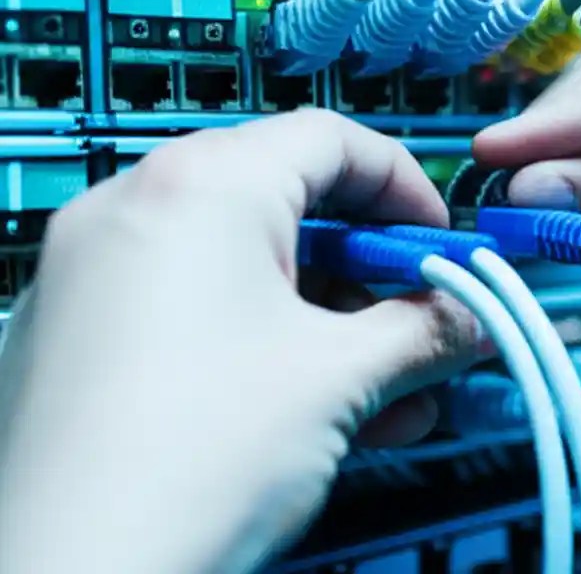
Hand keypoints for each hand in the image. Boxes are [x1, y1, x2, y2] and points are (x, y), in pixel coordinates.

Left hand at [0, 111, 482, 572]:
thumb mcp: (343, 380)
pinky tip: (324, 414)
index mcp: (199, 188)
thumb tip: (475, 316)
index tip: (443, 244)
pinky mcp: (80, 341)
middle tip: (424, 322)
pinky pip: (198, 315)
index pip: (330, 139)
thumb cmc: (182, 465)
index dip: (408, 189)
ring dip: (333, 325)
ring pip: (248, 272)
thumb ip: (427, 331)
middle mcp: (135, 212)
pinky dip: (269, 348)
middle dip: (374, 275)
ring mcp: (96, 278)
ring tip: (391, 393)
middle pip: (290, 207)